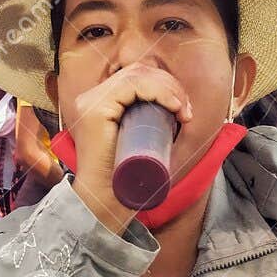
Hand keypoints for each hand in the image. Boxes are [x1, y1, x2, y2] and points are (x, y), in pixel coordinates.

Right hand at [69, 63, 192, 233]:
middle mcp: (91, 99)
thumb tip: (180, 110)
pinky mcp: (94, 110)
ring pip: (136, 76)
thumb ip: (149, 125)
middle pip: (137, 73)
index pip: (135, 78)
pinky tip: (173, 106)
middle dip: (170, 86)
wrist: (106, 202)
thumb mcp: (140, 142)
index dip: (165, 86)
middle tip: (186, 113)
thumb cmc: (127, 178)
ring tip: (183, 112)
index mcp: (100, 103)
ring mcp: (90, 103)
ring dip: (168, 89)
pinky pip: (130, 85)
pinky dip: (158, 91)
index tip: (184, 112)